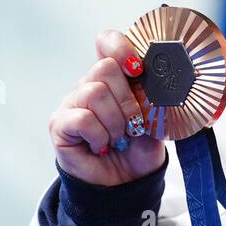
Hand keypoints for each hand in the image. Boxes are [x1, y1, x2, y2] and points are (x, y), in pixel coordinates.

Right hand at [48, 29, 164, 185]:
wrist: (127, 183)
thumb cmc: (140, 149)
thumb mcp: (157, 121)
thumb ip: (157, 99)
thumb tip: (165, 84)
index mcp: (115, 78)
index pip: (107, 42)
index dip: (120, 47)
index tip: (137, 68)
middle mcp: (90, 85)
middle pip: (105, 68)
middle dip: (128, 100)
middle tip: (134, 124)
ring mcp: (73, 103)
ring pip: (94, 92)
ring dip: (116, 121)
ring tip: (120, 138)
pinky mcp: (60, 124)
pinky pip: (82, 118)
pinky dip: (100, 135)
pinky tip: (103, 146)